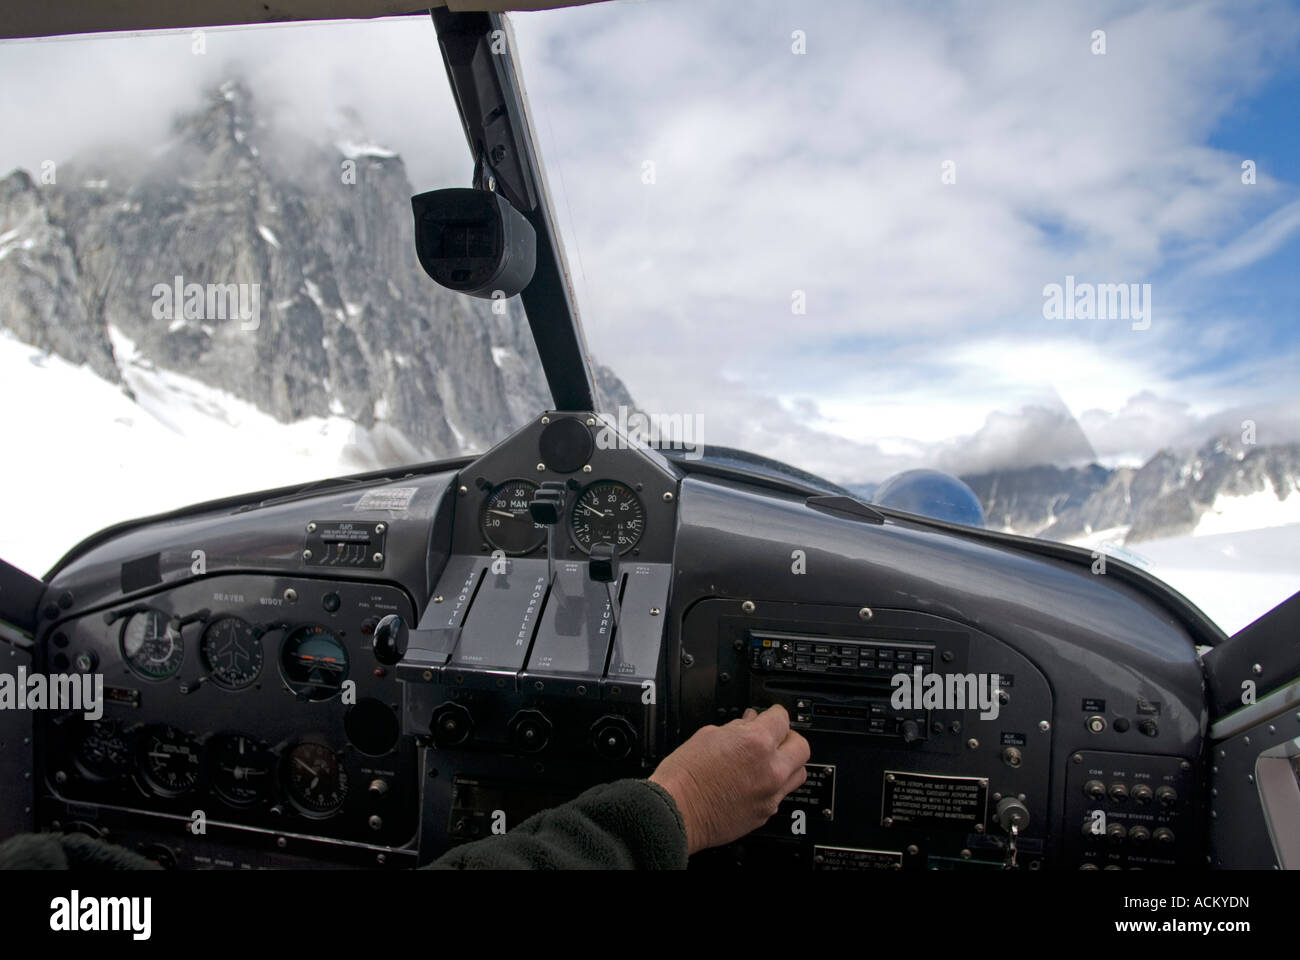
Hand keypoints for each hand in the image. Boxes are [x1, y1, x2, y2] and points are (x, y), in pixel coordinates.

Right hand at [649, 704, 809, 854]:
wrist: (675, 813)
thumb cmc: (684, 777)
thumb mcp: (708, 736)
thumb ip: (737, 727)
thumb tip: (750, 722)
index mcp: (756, 743)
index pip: (782, 718)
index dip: (774, 713)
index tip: (770, 715)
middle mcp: (770, 769)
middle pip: (801, 746)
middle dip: (789, 737)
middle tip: (775, 736)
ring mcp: (770, 794)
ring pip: (798, 773)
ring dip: (788, 762)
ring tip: (770, 760)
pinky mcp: (765, 813)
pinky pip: (781, 794)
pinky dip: (774, 785)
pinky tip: (756, 780)